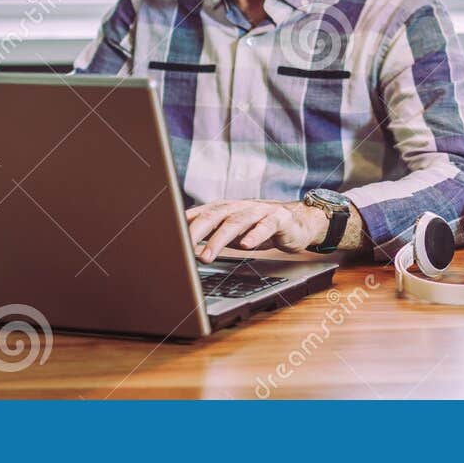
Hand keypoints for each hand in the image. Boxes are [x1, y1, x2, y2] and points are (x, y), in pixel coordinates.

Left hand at [185, 199, 327, 261]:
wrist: (297, 222)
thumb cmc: (258, 227)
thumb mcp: (231, 231)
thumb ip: (209, 233)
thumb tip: (181, 245)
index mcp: (224, 209)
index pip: (199, 214)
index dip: (182, 226)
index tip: (166, 240)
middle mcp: (239, 207)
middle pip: (213, 216)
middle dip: (195, 232)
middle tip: (181, 249)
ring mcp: (259, 211)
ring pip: (236, 222)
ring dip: (218, 239)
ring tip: (206, 256)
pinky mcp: (278, 219)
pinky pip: (265, 226)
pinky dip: (254, 235)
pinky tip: (246, 246)